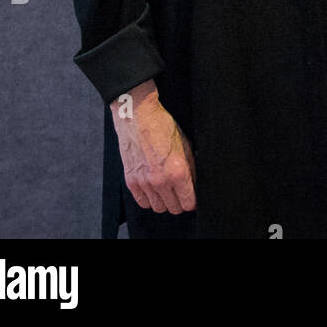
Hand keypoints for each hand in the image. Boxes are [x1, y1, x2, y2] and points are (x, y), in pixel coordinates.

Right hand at [111, 80, 196, 212]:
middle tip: (182, 195)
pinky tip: (155, 190)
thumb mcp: (186, 145)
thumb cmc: (163, 127)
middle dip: (181, 203)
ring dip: (165, 203)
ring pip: (158, 208)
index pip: (188, 202)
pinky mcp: (131, 181)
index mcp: (178, 171)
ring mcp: (144, 182)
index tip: (194, 198)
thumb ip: (191, 168)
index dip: (193, 201)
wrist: (138, 117)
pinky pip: (143, 203)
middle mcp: (160, 180)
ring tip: (169, 192)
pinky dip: (150, 200)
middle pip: (174, 208)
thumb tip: (195, 184)